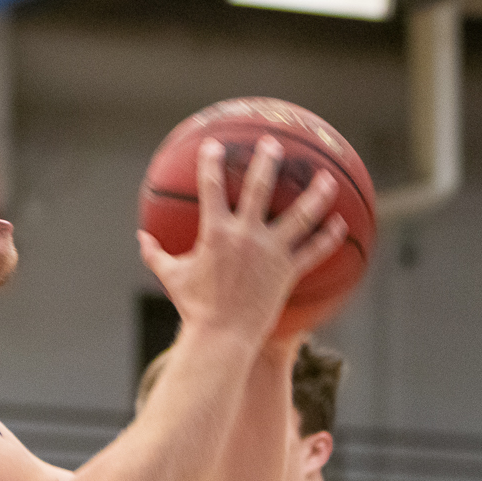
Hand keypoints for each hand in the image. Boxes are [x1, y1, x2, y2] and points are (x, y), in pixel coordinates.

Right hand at [139, 136, 346, 340]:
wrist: (222, 336)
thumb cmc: (194, 307)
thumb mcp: (171, 277)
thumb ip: (155, 254)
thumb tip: (141, 238)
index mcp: (216, 233)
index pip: (211, 187)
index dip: (211, 163)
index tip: (215, 145)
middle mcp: (246, 236)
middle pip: (259, 189)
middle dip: (267, 162)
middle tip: (273, 143)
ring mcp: (270, 252)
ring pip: (300, 216)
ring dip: (316, 195)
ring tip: (327, 178)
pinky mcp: (288, 272)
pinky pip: (313, 251)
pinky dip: (328, 238)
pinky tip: (340, 225)